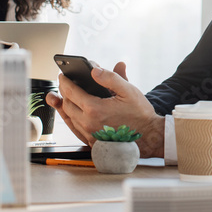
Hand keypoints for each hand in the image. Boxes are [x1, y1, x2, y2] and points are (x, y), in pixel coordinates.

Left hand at [47, 62, 164, 157]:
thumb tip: (94, 70)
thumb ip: (111, 77)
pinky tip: (74, 113)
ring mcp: (89, 134)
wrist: (148, 137)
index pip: (71, 92)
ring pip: (69, 118)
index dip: (65, 82)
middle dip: (63, 92)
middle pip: (67, 105)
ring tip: (65, 96)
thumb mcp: (128, 90)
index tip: (62, 75)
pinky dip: (71, 118)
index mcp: (95, 109)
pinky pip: (75, 129)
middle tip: (65, 83)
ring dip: (65, 105)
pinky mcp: (92, 142)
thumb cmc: (140, 114)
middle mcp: (88, 123)